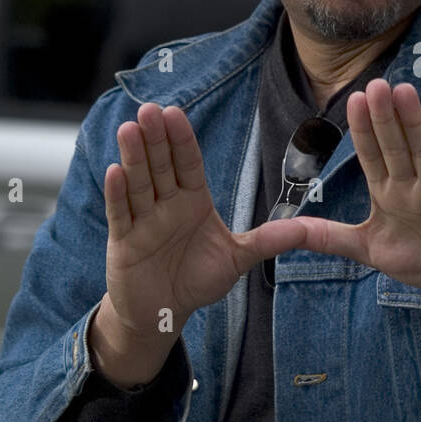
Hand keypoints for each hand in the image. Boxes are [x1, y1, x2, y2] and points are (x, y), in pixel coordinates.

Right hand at [101, 103, 306, 349]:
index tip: (175, 112)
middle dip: (155, 138)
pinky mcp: (124, 241)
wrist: (164, 313)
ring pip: (139, 183)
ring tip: (130, 129)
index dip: (182, 139)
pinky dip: (117, 194)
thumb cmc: (197, 280)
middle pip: (161, 165)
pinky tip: (115, 171)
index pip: (188, 164)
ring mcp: (144, 220)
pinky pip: (120, 214)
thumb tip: (305, 230)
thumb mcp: (237, 259)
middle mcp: (167, 205)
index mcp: (194, 201)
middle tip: (150, 109)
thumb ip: (267, 241)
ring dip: (134, 157)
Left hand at [287, 78, 420, 301]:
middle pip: (396, 146)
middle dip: (384, 118)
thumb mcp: (371, 250)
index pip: (372, 155)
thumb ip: (331, 238)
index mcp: (390, 192)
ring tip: (403, 92)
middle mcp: (415, 185)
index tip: (354, 98)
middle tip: (375, 85)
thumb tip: (288, 230)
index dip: (363, 129)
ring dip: (414, 123)